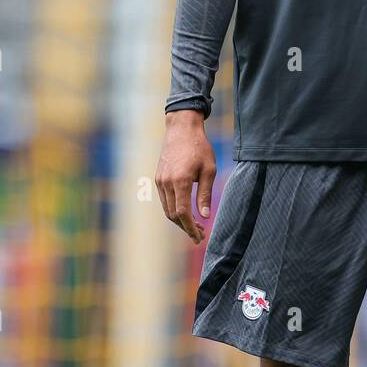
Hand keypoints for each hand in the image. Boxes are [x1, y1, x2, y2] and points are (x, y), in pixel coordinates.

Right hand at [156, 110, 217, 243]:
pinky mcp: (158, 178)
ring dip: (179, 220)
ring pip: (167, 209)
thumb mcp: (209, 170)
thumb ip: (205, 194)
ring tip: (195, 225)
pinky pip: (164, 200)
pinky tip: (185, 211)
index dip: (190, 228)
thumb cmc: (199, 147)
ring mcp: (160, 180)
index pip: (182, 213)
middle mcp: (166, 182)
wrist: (181, 128)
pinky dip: (173, 209)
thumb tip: (205, 216)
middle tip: (200, 234)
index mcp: (180, 181)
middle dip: (186, 227)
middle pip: (172, 214)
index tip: (199, 237)